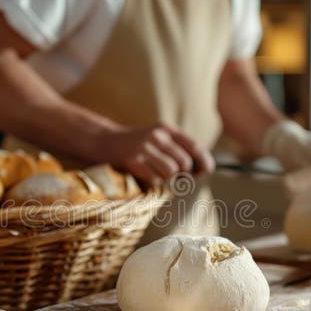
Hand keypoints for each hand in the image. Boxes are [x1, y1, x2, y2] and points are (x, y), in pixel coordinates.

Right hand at [97, 123, 214, 183]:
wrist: (105, 141)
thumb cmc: (137, 145)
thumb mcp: (158, 139)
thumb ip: (178, 150)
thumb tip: (199, 171)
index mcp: (167, 129)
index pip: (194, 145)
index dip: (204, 160)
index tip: (205, 171)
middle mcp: (157, 136)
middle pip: (184, 162)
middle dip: (183, 173)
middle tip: (174, 175)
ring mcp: (145, 147)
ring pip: (171, 172)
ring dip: (166, 177)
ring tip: (155, 171)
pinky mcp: (134, 160)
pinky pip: (155, 178)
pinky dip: (153, 180)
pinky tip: (143, 172)